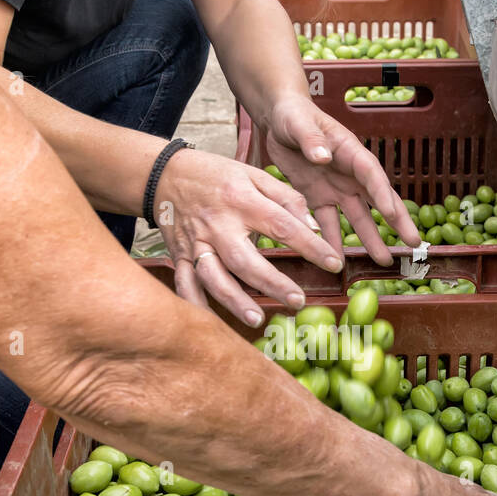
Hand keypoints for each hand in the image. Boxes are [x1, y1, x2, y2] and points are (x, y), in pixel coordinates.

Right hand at [156, 149, 348, 325]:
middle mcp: (217, 224)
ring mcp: (196, 242)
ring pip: (213, 277)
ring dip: (234, 300)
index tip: (334, 264)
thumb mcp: (253, 174)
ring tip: (257, 319)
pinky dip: (195, 303)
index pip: (282, 225)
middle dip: (273, 283)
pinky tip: (210, 321)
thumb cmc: (215, 174)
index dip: (311, 246)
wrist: (162, 173)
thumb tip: (314, 226)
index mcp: (241, 200)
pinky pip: (184, 283)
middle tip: (298, 301)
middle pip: (246, 259)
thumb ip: (286, 198)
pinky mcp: (178, 254)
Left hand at [262, 94, 420, 265]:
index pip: (371, 175)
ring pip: (358, 217)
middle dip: (396, 222)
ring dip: (370, 238)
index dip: (383, 194)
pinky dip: (332, 242)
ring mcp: (336, 188)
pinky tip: (338, 262)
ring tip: (384, 261)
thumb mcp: (299, 123)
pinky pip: (328, 223)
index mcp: (350, 152)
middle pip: (377, 199)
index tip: (393, 214)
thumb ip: (311, 139)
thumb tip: (323, 156)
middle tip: (414, 243)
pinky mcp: (319, 198)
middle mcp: (349, 173)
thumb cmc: (294, 115)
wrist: (279, 120)